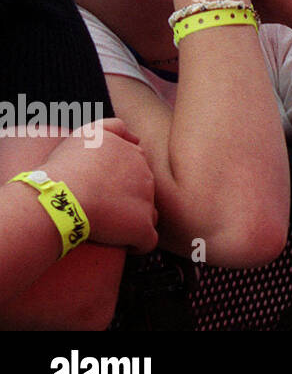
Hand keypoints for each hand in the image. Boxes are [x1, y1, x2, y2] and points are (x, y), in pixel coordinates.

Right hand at [42, 120, 157, 253]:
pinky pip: (146, 241)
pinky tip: (121, 245)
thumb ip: (114, 128)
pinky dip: (136, 244)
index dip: (121, 180)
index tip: (102, 189)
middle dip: (128, 199)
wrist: (62, 198)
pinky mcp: (142, 227)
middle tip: (102, 208)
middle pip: (143, 190)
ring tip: (109, 227)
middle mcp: (146, 175)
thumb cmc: (66, 168)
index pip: (137, 167)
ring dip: (133, 221)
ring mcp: (147, 202)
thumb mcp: (89, 133)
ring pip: (147, 214)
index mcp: (134, 154)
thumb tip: (137, 139)